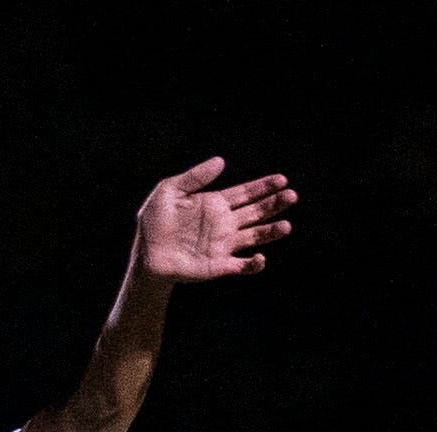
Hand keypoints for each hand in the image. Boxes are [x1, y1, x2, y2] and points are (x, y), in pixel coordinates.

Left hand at [135, 158, 295, 281]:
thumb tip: (221, 161)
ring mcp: (223, 245)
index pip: (245, 193)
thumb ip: (194, 177)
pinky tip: (260, 257)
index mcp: (215, 204)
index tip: (281, 180)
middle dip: (274, 204)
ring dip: (270, 232)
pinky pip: (241, 266)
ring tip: (286, 226)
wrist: (145, 255)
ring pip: (254, 236)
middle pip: (256, 212)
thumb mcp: (169, 191)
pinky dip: (253, 264)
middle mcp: (224, 224)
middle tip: (291, 196)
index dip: (263, 187)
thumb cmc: (154, 222)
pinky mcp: (218, 265)